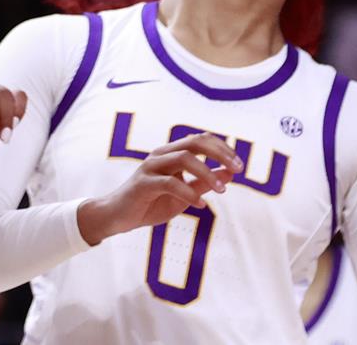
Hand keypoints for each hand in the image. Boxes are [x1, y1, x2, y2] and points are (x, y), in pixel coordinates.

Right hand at [76, 131, 244, 244]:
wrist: (117, 217)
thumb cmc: (150, 203)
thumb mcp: (184, 194)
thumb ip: (204, 183)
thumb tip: (230, 173)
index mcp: (171, 153)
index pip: (201, 139)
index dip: (223, 148)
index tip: (240, 165)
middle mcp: (161, 154)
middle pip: (195, 142)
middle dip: (220, 153)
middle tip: (238, 169)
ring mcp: (151, 167)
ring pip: (184, 158)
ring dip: (207, 173)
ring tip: (222, 190)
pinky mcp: (143, 184)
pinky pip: (170, 183)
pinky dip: (189, 193)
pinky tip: (201, 205)